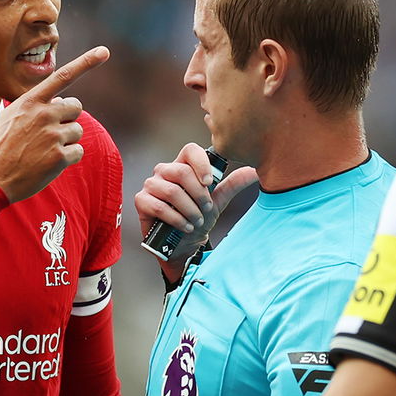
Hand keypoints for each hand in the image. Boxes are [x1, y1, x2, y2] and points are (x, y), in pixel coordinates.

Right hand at [0, 46, 109, 202]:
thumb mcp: (8, 117)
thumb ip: (33, 106)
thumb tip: (59, 103)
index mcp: (30, 101)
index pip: (62, 77)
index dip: (86, 62)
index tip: (104, 51)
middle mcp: (44, 114)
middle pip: (76, 107)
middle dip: (68, 118)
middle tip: (52, 131)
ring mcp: (52, 136)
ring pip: (77, 131)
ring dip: (66, 140)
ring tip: (44, 150)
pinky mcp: (59, 158)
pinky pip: (78, 152)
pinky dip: (68, 158)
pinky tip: (48, 163)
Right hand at [134, 143, 258, 280]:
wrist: (184, 245)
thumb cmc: (198, 218)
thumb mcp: (218, 201)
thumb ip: (233, 185)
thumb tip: (255, 171)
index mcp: (182, 166)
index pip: (190, 150)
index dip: (201, 163)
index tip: (209, 182)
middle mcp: (164, 171)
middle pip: (181, 171)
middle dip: (198, 194)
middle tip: (206, 209)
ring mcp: (150, 185)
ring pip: (171, 190)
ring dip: (189, 209)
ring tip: (197, 222)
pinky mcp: (141, 201)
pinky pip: (159, 206)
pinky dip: (177, 219)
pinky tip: (186, 227)